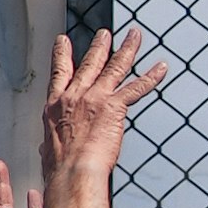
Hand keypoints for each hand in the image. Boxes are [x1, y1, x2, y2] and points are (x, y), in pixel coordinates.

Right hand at [36, 25, 169, 189]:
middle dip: (98, 46)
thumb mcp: (48, 153)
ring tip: (134, 36)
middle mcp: (75, 96)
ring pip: (114, 67)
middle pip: (89, 64)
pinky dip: (151, 77)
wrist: (72, 173)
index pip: (59, 74)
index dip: (62, 55)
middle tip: (104, 34)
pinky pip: (136, 87)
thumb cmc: (59, 170)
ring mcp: (95, 98)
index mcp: (56, 107)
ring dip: (127, 49)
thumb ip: (50, 146)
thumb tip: (46, 152)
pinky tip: (161, 67)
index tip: (63, 41)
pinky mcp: (113, 106)